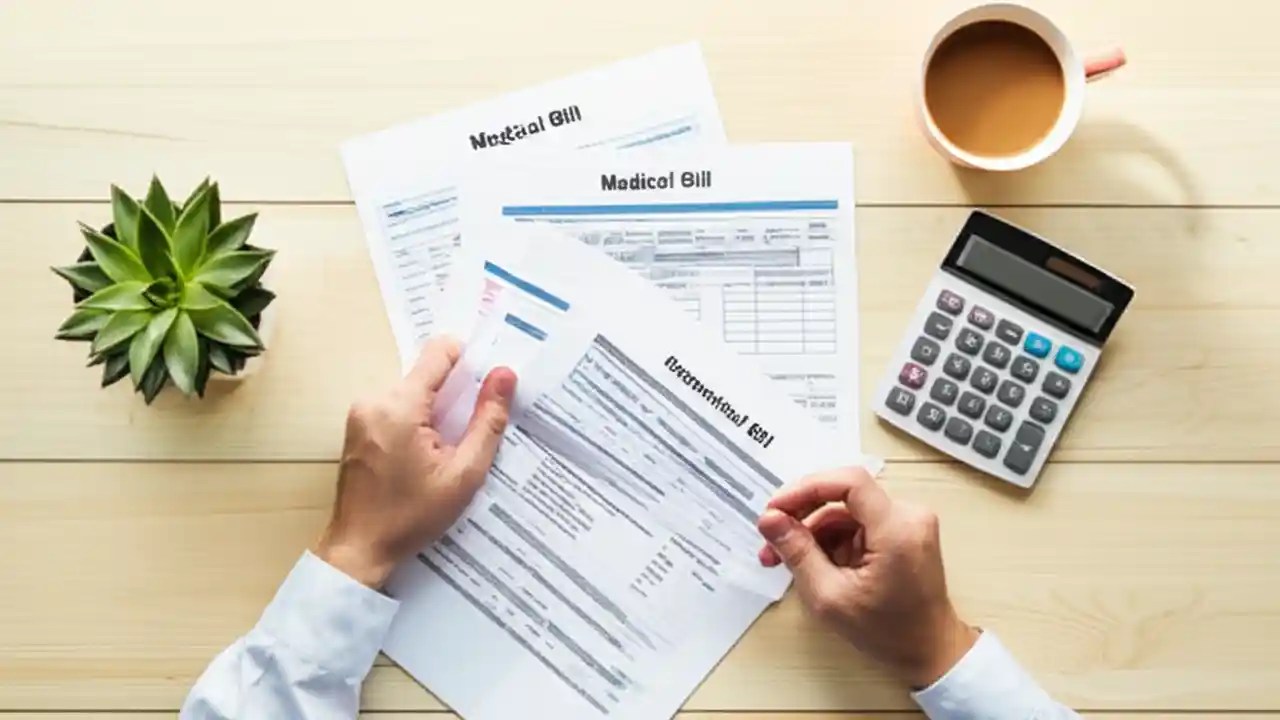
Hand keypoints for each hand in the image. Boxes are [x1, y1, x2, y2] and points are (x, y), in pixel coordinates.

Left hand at [314, 336, 516, 588]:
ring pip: (412, 392)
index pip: (439, 352)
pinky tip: (424, 457)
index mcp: (400, 405)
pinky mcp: (355, 427)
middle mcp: (374, 399)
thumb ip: (488, 420)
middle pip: (426, 374)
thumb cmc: (412, 517)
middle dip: (453, 397)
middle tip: (470, 433)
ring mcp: (360, 413)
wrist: (359, 548)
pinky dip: (415, 422)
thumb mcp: (464, 473)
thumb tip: (505, 374)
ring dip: (434, 413)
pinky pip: (395, 408)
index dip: (469, 361)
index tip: (487, 385)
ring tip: (446, 452)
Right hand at [756, 467, 977, 686]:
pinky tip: (813, 561)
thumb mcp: (830, 597)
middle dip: (802, 516)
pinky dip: (832, 539)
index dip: (807, 488)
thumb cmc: (889, 633)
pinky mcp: (901, 530)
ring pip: (845, 511)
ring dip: (813, 531)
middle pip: (843, 496)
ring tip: (785, 558)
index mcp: (897, 530)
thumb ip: (798, 553)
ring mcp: (907, 522)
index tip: (777, 507)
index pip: (849, 482)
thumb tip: (770, 519)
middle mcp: (908, 516)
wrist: (929, 650)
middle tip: (772, 538)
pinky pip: (856, 523)